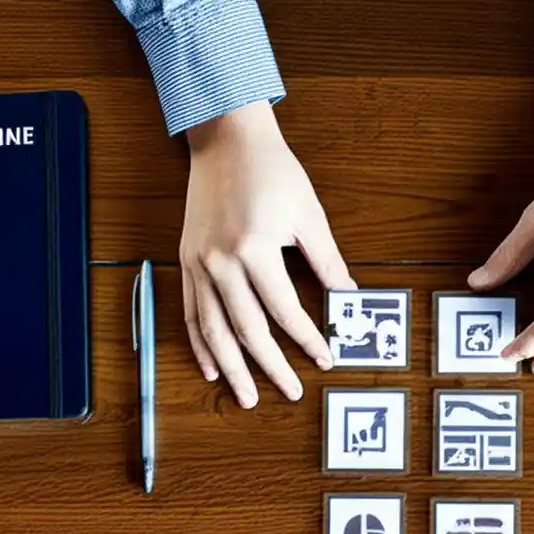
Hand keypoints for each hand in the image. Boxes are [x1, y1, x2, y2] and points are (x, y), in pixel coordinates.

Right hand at [179, 101, 354, 407]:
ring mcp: (198, 263)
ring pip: (213, 330)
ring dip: (230, 368)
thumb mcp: (308, 213)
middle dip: (270, 367)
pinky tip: (211, 367)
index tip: (325, 359)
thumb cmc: (272, 170)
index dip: (307, 339)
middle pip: (248, 330)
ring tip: (246, 395)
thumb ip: (327, 260)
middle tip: (290, 392)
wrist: (226, 138)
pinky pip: (190, 312)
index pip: (284, 310)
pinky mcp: (185, 260)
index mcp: (254, 248)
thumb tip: (348, 296)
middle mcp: (221, 261)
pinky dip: (200, 343)